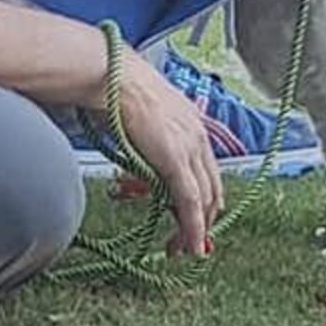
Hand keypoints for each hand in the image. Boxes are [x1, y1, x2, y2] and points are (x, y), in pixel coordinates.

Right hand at [114, 50, 223, 256]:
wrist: (114, 76)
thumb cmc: (118, 90)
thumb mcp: (142, 118)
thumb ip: (149, 142)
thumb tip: (139, 160)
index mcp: (193, 126)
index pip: (207, 173)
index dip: (204, 201)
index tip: (195, 222)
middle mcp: (198, 137)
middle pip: (211, 190)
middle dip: (202, 221)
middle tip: (189, 245)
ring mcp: (189, 148)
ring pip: (203, 200)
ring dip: (194, 230)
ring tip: (182, 249)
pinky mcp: (175, 160)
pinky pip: (188, 201)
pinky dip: (191, 227)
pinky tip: (188, 243)